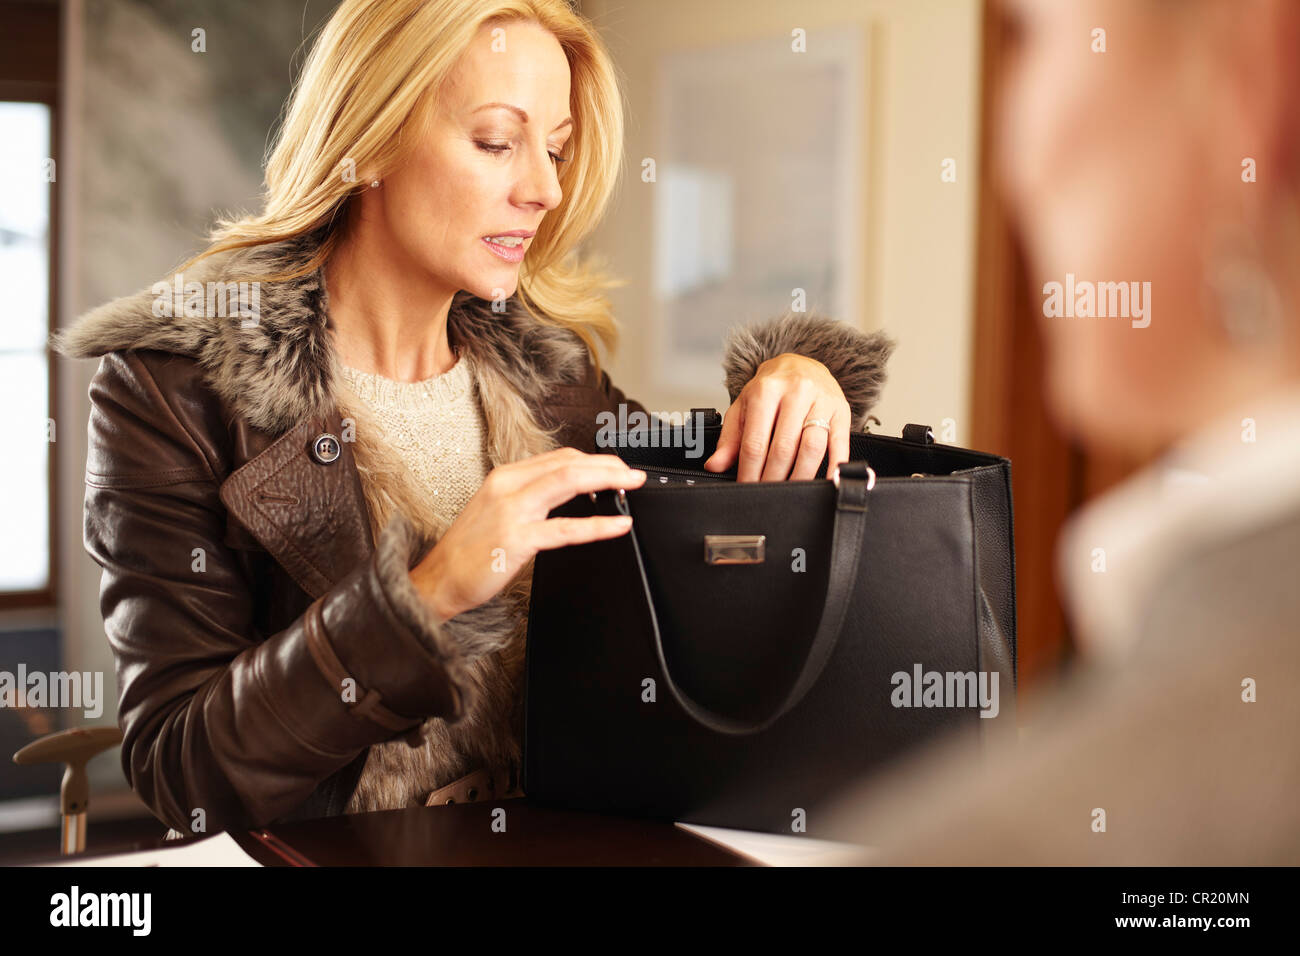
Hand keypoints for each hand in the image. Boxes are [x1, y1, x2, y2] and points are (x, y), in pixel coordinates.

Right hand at [411, 447, 646, 619]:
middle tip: (634, 473)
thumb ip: (530, 498)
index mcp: (506, 477)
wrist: (439, 581)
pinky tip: (618, 524)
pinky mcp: (517, 538)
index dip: (594, 460)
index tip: (617, 467)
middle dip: (608, 464)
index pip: (559, 457)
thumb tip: (568, 493)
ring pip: (568, 481)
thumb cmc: (470, 551)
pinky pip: (565, 528)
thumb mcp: (498, 511)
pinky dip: (598, 524)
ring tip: (632, 484)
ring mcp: (512, 511)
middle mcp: (508, 486)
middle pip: (568, 463)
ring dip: (607, 479)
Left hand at [703, 353, 850, 482]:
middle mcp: (796, 392)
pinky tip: (827, 482)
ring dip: (799, 476)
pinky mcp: (842, 411)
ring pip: (812, 448)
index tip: (746, 487)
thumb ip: (730, 439)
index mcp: (766, 391)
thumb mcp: (745, 407)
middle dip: (773, 478)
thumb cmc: (771, 389)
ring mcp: (822, 401)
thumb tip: (715, 465)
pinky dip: (834, 466)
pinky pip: (839, 444)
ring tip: (789, 490)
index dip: (749, 471)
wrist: (801, 365)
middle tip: (766, 494)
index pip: (756, 441)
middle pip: (783, 448)